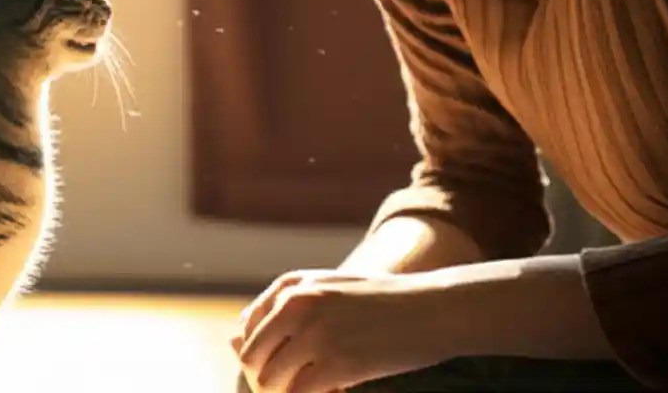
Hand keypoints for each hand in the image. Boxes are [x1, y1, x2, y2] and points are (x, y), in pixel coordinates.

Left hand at [231, 269, 458, 392]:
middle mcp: (296, 305)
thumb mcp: (328, 290)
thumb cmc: (382, 302)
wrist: (433, 308)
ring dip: (286, 392)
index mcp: (291, 286)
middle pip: (252, 357)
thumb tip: (233, 340)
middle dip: (266, 378)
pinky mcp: (338, 364)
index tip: (283, 367)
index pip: (247, 329)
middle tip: (294, 386)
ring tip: (317, 388)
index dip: (259, 355)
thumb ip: (285, 309)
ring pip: (270, 380)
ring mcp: (315, 334)